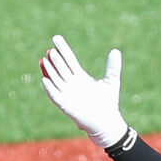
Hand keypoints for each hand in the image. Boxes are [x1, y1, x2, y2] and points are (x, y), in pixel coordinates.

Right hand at [40, 34, 128, 148]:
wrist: (107, 122)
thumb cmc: (108, 103)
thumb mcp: (111, 81)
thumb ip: (113, 67)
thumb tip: (116, 50)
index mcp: (80, 77)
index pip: (69, 59)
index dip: (63, 49)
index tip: (56, 38)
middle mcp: (71, 83)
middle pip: (61, 68)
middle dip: (56, 59)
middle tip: (51, 49)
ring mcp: (67, 94)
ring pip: (56, 79)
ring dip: (50, 70)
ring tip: (45, 59)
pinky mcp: (65, 105)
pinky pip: (55, 95)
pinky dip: (50, 88)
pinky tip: (45, 79)